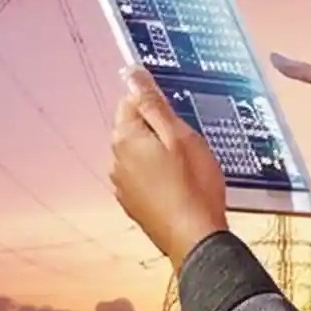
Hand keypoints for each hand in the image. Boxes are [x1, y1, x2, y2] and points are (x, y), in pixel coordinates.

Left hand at [110, 65, 228, 273]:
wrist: (195, 237)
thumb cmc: (193, 183)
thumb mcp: (180, 136)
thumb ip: (154, 105)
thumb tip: (132, 74)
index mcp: (125, 138)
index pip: (130, 101)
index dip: (156, 105)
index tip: (178, 116)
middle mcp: (116, 160)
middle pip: (133, 128)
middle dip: (158, 129)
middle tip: (187, 142)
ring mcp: (122, 185)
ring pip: (138, 154)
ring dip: (157, 153)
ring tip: (186, 167)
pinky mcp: (132, 204)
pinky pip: (142, 177)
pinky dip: (157, 176)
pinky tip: (179, 186)